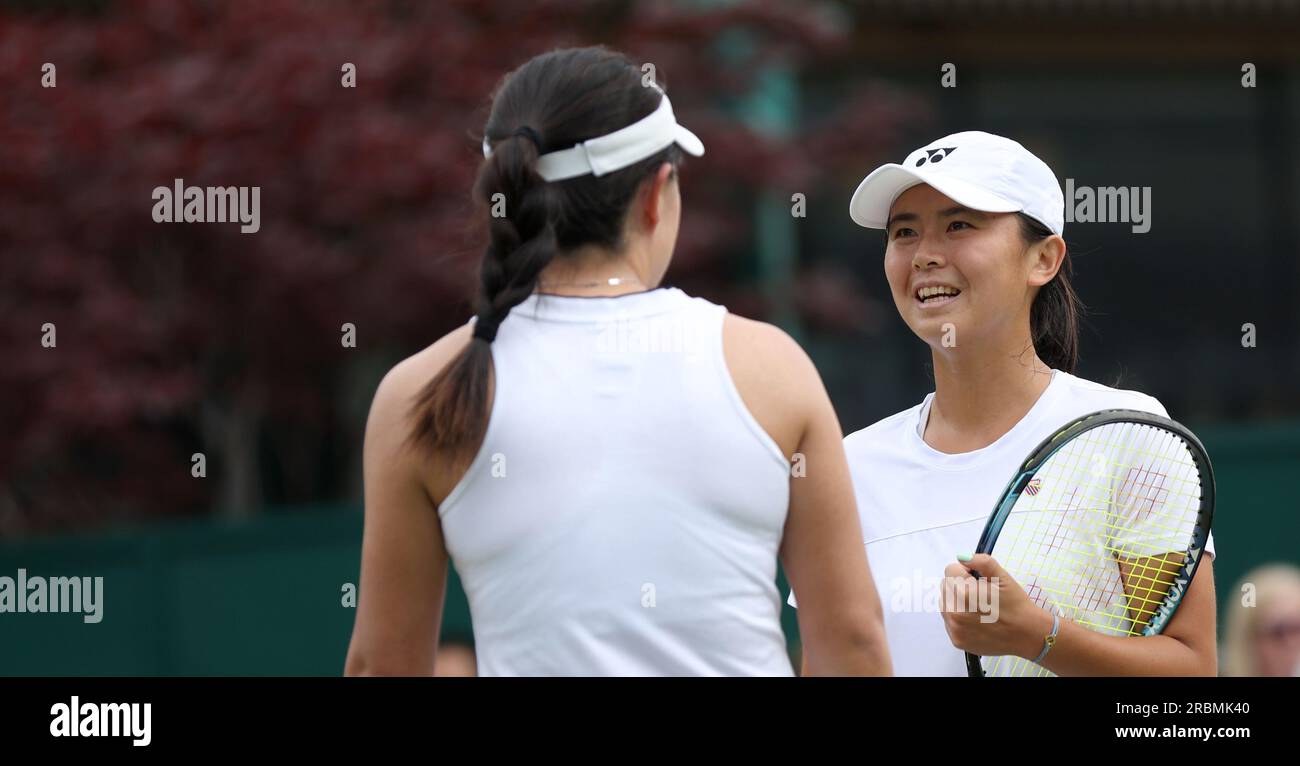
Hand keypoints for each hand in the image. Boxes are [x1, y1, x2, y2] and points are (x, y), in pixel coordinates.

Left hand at [940, 553, 1054, 658]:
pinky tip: (976, 620)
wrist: (1026, 634)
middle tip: (981, 594)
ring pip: (945, 603)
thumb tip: (961, 557)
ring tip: (978, 607)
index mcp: (964, 592)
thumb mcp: (1003, 577)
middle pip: (945, 586)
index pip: (950, 570)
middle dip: (959, 585)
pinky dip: (958, 618)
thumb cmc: (1015, 604)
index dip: (966, 571)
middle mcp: (954, 612)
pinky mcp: (957, 640)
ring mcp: (954, 628)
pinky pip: (949, 621)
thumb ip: (981, 562)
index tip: (979, 580)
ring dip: (956, 601)